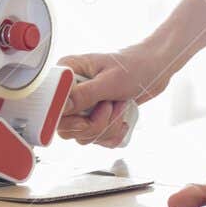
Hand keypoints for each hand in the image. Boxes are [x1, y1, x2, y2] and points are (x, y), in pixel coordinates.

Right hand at [55, 37, 178, 146]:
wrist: (154, 70)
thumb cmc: (135, 67)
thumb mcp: (110, 80)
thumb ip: (84, 94)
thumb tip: (60, 106)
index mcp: (67, 73)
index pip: (50, 104)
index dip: (65, 116)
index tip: (83, 117)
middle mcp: (71, 91)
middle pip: (65, 126)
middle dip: (93, 124)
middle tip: (109, 108)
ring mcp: (82, 106)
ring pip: (82, 135)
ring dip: (107, 128)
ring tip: (120, 107)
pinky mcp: (93, 118)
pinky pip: (96, 139)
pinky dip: (112, 135)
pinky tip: (122, 119)